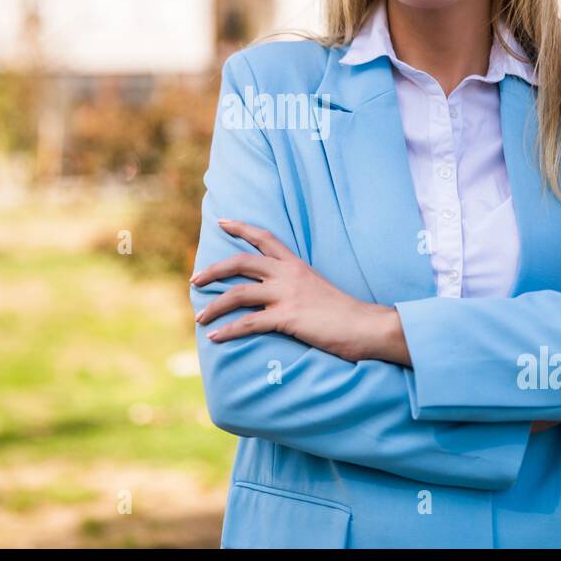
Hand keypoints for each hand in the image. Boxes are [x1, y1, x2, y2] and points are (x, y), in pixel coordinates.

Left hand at [191, 219, 393, 362]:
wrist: (366, 326)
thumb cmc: (344, 313)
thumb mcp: (318, 288)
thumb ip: (296, 285)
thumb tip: (275, 293)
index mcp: (296, 264)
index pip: (265, 237)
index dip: (241, 228)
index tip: (222, 222)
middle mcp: (288, 274)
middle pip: (241, 262)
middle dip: (213, 270)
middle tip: (195, 280)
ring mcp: (287, 295)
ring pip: (238, 293)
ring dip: (214, 306)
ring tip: (200, 318)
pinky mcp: (287, 318)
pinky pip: (248, 323)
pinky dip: (227, 331)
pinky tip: (214, 338)